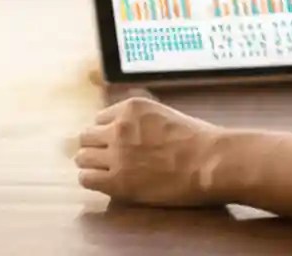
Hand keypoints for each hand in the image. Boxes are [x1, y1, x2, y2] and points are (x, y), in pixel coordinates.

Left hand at [75, 96, 225, 206]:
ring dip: (91, 164)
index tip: (115, 142)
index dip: (107, 132)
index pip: (100, 118)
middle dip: (95, 147)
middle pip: (86, 136)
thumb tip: (131, 132)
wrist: (209, 162)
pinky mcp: (117, 180)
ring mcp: (116, 154)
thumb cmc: (198, 140)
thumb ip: (142, 120)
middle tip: (107, 159)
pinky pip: (87, 179)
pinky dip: (92, 180)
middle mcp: (118, 127)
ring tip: (105, 172)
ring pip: (82, 157)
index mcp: (131, 108)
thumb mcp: (165, 115)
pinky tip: (105, 183)